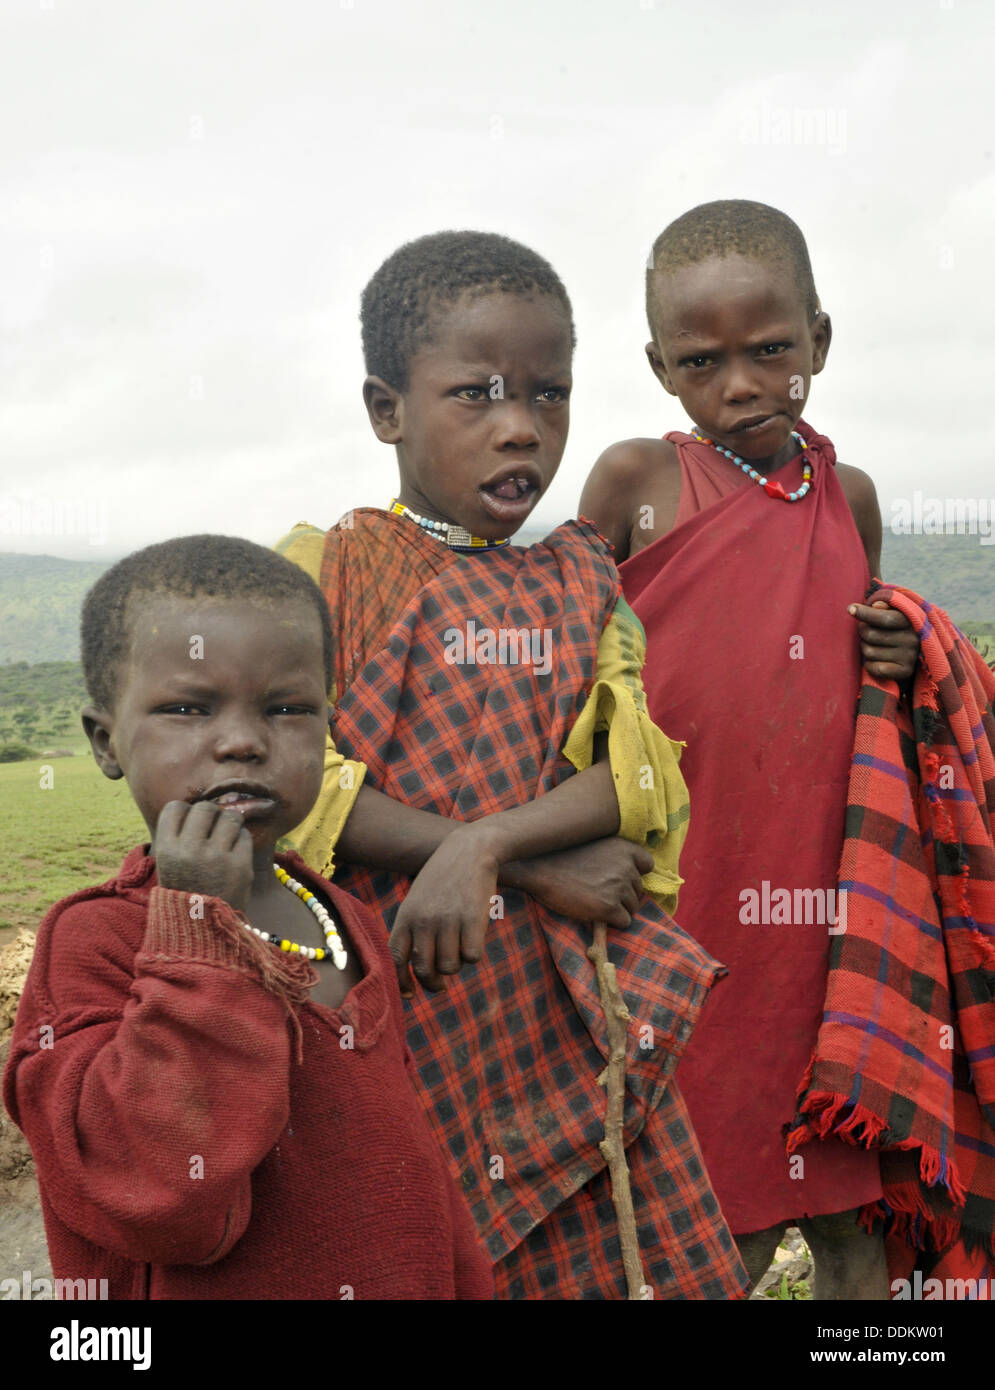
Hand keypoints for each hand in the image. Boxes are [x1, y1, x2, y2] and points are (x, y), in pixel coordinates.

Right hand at [153, 800, 254, 914]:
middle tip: (212, 828)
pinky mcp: (240, 864)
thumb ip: (179, 836)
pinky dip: (241, 839)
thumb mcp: (169, 864)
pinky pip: (245, 835)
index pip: (175, 807)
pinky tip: (234, 851)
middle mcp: (190, 849)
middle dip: (210, 814)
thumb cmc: (184, 890)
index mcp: (166, 848)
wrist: (201, 929)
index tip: (191, 822)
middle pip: (204, 808)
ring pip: (229, 816)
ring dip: (229, 823)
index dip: (185, 811)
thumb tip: (201, 805)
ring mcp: (216, 856)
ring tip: (226, 836)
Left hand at [389, 825, 500, 996]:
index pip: (396, 959)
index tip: (410, 995)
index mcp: (406, 916)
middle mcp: (424, 921)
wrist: (470, 850)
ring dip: (456, 964)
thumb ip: (414, 930)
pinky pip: (472, 957)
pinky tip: (474, 936)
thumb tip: (419, 971)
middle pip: (425, 970)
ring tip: (459, 948)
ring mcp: (448, 921)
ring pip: (450, 966)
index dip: (401, 982)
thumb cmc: (443, 879)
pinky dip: (474, 953)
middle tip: (440, 986)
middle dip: (433, 983)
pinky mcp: (473, 920)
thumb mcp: (418, 900)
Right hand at [511, 837, 653, 927]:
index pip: (647, 864)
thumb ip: (614, 856)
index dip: (634, 874)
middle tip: (599, 893)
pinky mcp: (609, 907)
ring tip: (594, 902)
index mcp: (623, 848)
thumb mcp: (594, 845)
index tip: (618, 878)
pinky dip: (612, 922)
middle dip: (623, 895)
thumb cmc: (561, 858)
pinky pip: (624, 922)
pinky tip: (595, 913)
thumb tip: (628, 875)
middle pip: (639, 890)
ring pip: (632, 908)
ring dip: (617, 909)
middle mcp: (626, 866)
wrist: (539, 869)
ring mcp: (618, 887)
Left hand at [848, 600, 919, 681]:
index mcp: (910, 621)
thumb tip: (876, 605)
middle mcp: (912, 639)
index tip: (850, 609)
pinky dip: (869, 664)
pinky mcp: (905, 671)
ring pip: (869, 652)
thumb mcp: (893, 610)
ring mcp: (910, 656)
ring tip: (872, 644)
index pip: (884, 618)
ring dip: (864, 648)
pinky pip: (875, 668)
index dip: (865, 613)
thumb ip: (884, 604)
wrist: (913, 650)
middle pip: (871, 635)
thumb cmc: (895, 626)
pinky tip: (874, 659)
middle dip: (862, 632)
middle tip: (865, 630)